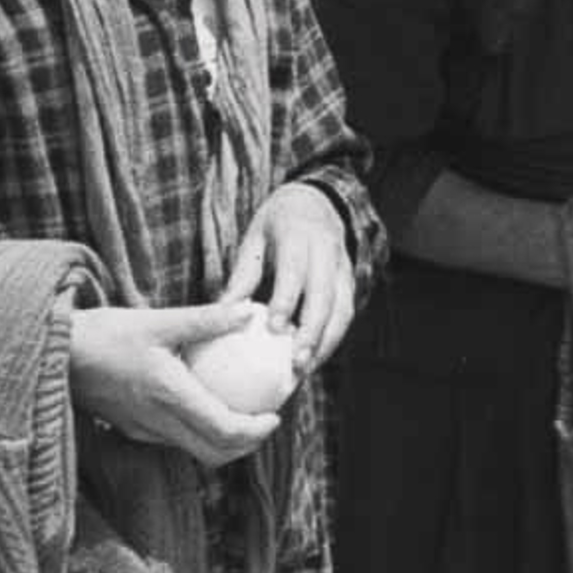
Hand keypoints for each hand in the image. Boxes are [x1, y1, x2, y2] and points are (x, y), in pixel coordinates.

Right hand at [70, 302, 283, 467]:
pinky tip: (203, 405)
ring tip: (240, 415)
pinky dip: (198, 433)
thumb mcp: (156, 320)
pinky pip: (174, 440)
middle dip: (247, 445)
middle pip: (215, 454)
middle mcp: (158, 422)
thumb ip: (204, 319)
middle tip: (264, 421)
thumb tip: (247, 312)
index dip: (256, 432)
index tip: (274, 416)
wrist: (55, 355)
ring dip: (223, 442)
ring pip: (195, 452)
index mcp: (169, 395)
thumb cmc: (103, 333)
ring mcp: (142, 430)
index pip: (225, 430)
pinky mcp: (131, 429)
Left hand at [219, 182, 355, 375]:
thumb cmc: (275, 224)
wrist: (314, 202)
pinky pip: (346, 313)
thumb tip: (222, 313)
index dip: (288, 299)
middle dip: (313, 331)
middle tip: (296, 362)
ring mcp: (344, 266)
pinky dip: (333, 338)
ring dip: (327, 342)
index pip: (295, 269)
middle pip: (325, 295)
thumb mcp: (254, 239)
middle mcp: (327, 250)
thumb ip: (242, 275)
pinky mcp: (350, 281)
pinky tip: (314, 360)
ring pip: (343, 309)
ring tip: (307, 370)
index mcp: (298, 234)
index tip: (275, 328)